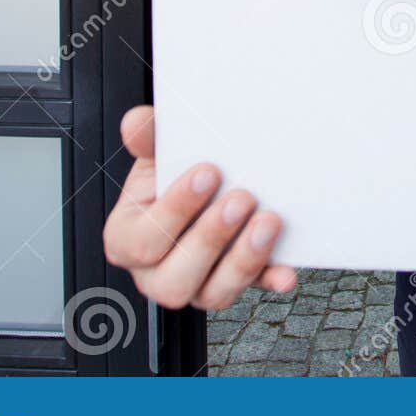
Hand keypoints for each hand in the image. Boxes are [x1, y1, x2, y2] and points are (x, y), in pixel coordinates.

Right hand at [102, 105, 296, 310]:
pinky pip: (253, 290)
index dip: (175, 208)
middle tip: (241, 198)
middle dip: (210, 238)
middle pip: (174, 278)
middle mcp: (157, 274)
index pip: (143, 239)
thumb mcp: (156, 157)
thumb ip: (147, 139)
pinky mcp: (234, 285)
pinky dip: (271, 280)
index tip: (208, 172)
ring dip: (243, 260)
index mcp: (129, 241)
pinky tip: (287, 272)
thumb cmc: (172, 179)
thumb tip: (136, 122)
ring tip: (268, 221)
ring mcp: (197, 285)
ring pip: (213, 293)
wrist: (206, 188)